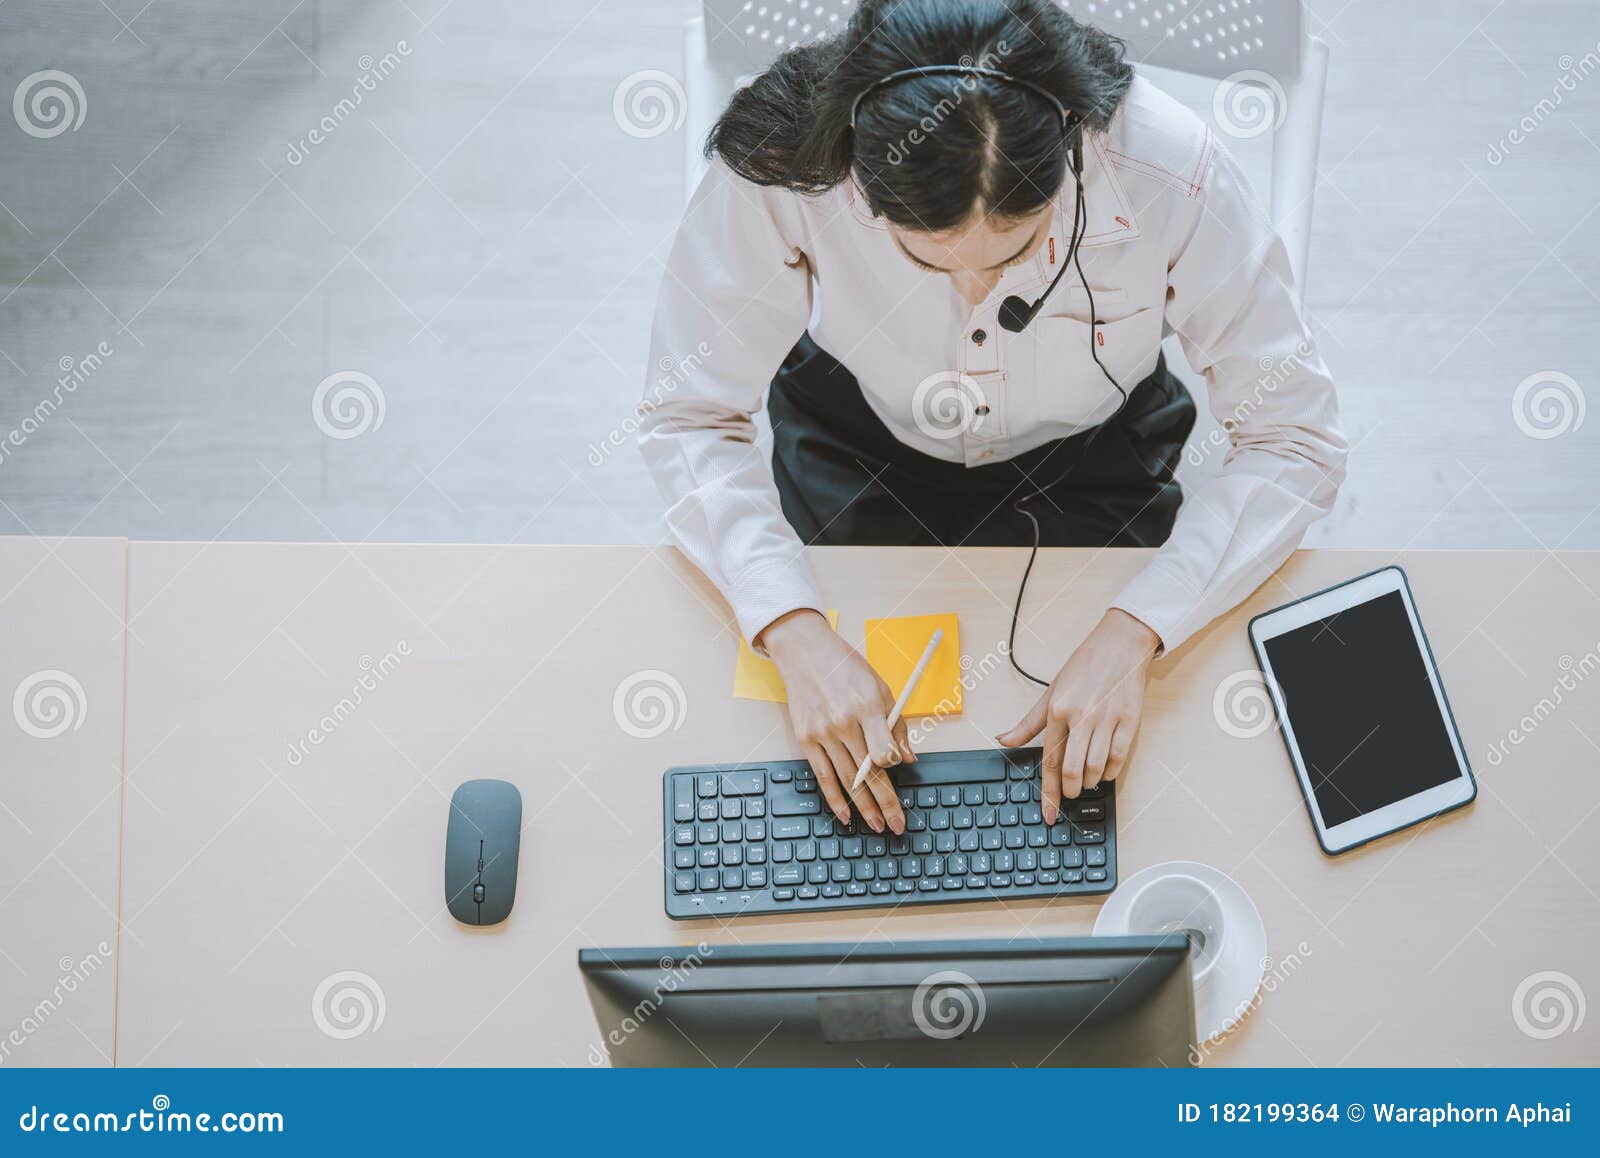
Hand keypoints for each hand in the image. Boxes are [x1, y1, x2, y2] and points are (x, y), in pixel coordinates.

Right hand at [758, 609, 910, 833]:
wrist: (804, 652)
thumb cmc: (846, 667)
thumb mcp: (880, 687)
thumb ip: (895, 724)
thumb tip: (907, 758)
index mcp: (866, 706)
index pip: (884, 752)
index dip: (893, 766)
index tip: (897, 769)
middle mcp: (843, 722)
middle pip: (868, 773)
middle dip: (886, 803)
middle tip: (898, 826)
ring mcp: (822, 733)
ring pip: (848, 780)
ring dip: (864, 807)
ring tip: (878, 826)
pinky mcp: (805, 739)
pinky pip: (823, 776)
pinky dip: (835, 800)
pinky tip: (847, 816)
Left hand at [996, 608, 1159, 822]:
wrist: (1121, 645)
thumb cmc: (1084, 667)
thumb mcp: (1051, 692)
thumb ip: (1028, 723)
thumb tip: (1002, 740)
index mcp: (1058, 711)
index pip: (1050, 761)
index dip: (1049, 792)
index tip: (1049, 813)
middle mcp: (1081, 717)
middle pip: (1074, 770)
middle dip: (1071, 790)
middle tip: (1070, 793)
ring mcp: (1107, 720)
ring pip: (1097, 767)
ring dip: (1090, 782)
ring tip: (1086, 779)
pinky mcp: (1129, 721)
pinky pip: (1119, 758)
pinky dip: (1110, 771)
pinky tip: (1105, 770)